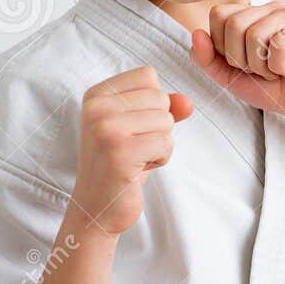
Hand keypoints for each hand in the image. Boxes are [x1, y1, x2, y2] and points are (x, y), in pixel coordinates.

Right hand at [68, 65, 192, 235]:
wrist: (97, 207)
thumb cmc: (120, 164)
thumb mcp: (140, 129)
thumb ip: (165, 109)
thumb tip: (188, 102)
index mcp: (96, 95)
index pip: (148, 76)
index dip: (153, 104)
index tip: (132, 128)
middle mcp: (96, 107)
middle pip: (160, 98)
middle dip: (159, 126)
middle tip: (134, 147)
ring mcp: (105, 128)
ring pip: (166, 120)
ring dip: (160, 144)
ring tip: (135, 158)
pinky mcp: (119, 151)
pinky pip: (166, 143)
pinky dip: (161, 158)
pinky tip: (137, 169)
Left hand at [190, 1, 284, 134]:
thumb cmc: (270, 89)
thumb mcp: (229, 77)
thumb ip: (207, 59)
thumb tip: (196, 33)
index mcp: (250, 13)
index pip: (219, 14)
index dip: (223, 47)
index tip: (243, 63)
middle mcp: (270, 8)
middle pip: (235, 24)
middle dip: (242, 59)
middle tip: (261, 70)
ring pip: (255, 34)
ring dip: (262, 66)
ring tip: (276, 71)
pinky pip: (279, 44)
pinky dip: (279, 67)